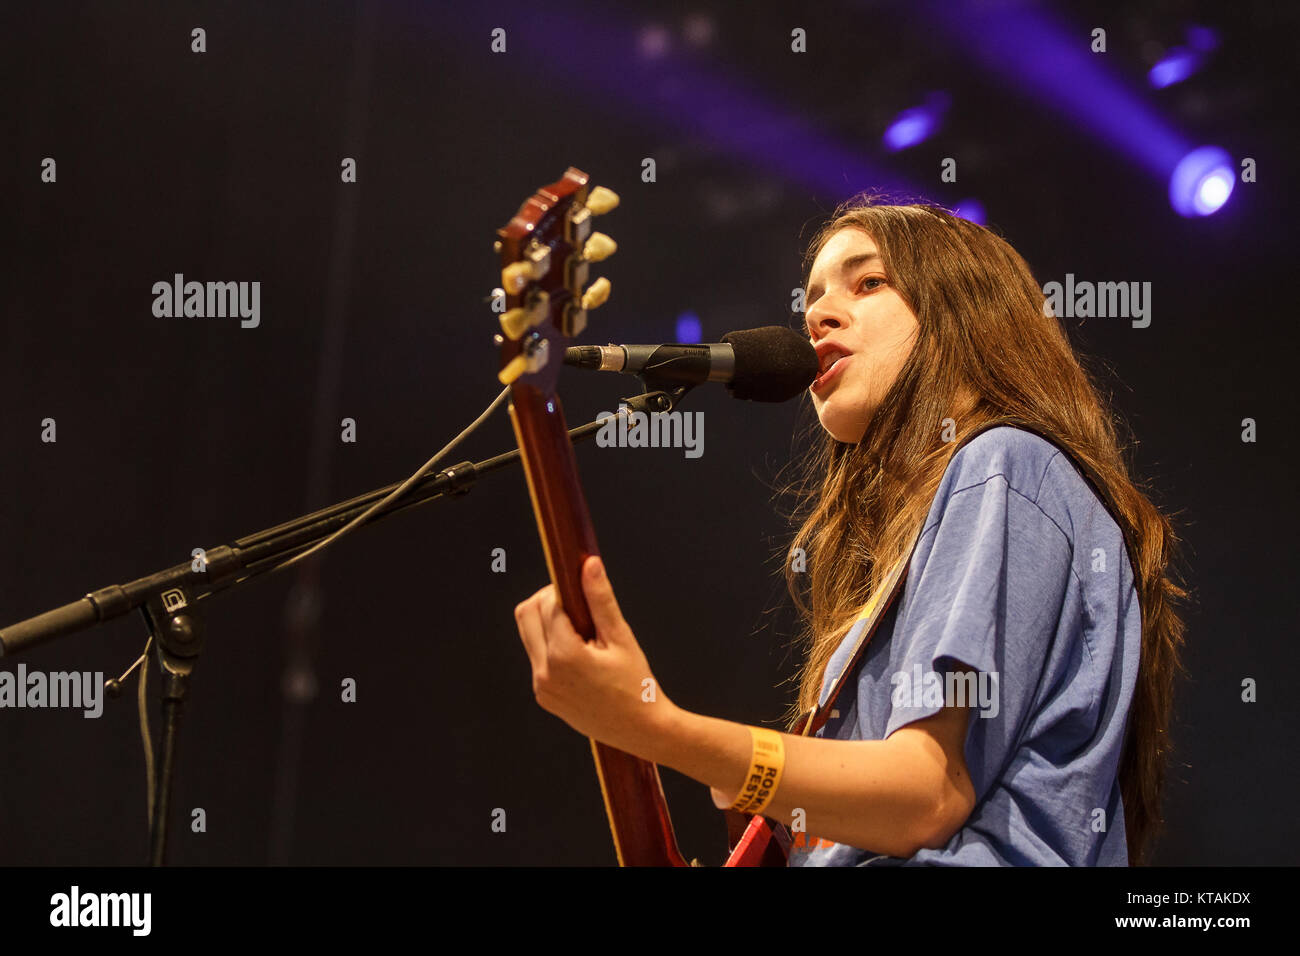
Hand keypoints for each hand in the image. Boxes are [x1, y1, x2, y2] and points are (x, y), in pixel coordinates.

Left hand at [514, 556, 675, 757]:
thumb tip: (589, 565)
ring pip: (528, 635)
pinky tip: (582, 655)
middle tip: (579, 607)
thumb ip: (601, 600)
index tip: (581, 588)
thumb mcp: (621, 638)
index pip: (548, 603)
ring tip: (584, 634)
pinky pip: (537, 658)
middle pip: (526, 614)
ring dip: (548, 624)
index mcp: (564, 656)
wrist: (642, 730)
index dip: (564, 589)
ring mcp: (542, 687)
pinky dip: (552, 646)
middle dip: (548, 601)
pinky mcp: (544, 696)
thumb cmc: (638, 686)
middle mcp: (545, 672)